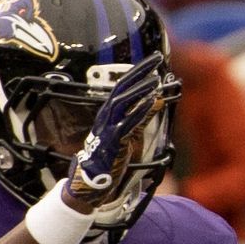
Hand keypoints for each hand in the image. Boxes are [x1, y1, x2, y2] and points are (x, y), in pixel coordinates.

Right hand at [64, 52, 163, 207]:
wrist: (89, 184)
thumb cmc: (108, 161)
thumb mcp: (124, 135)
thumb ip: (137, 119)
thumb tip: (154, 103)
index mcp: (107, 115)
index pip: (121, 87)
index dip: (136, 72)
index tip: (151, 60)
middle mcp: (105, 118)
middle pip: (122, 89)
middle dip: (139, 72)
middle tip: (156, 59)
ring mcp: (108, 129)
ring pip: (123, 103)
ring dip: (140, 90)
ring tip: (156, 78)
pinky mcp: (113, 143)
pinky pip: (128, 124)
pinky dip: (141, 112)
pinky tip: (153, 103)